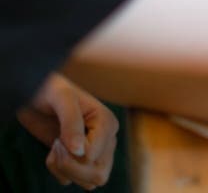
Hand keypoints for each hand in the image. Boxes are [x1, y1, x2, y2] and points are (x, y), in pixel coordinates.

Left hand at [17, 74, 117, 189]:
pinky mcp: (80, 158)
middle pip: (99, 174)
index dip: (72, 154)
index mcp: (107, 123)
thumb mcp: (61, 98)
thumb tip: (79, 152)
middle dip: (72, 169)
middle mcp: (106, 139)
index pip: (94, 156)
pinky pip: (75, 180)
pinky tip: (54, 154)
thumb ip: (71, 122)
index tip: (58, 138)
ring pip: (90, 182)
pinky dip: (60, 173)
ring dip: (66, 172)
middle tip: (56, 150)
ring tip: (55, 150)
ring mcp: (94, 150)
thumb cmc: (51, 89)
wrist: (35, 93)